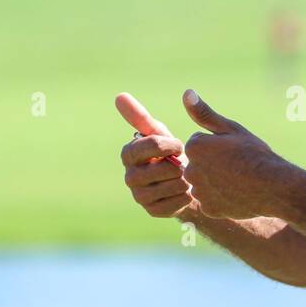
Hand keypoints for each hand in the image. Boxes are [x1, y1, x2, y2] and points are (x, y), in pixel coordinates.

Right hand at [116, 92, 196, 218]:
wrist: (182, 182)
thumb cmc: (168, 152)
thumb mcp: (157, 133)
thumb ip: (140, 116)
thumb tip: (119, 95)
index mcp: (128, 154)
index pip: (152, 144)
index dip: (171, 145)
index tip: (180, 146)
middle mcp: (129, 176)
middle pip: (163, 168)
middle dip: (178, 165)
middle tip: (183, 165)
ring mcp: (139, 196)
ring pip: (171, 186)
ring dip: (184, 180)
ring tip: (185, 177)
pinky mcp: (152, 211)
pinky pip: (175, 203)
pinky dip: (185, 196)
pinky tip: (186, 191)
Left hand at [182, 89, 286, 219]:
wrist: (275, 186)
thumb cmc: (255, 154)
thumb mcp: (231, 129)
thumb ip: (204, 113)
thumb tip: (187, 92)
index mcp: (195, 146)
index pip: (198, 144)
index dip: (217, 146)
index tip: (232, 151)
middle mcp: (190, 169)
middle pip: (198, 164)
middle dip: (212, 164)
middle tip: (236, 166)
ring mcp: (199, 191)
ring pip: (203, 183)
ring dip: (215, 182)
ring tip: (238, 181)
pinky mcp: (208, 209)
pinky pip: (211, 201)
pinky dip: (221, 199)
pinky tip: (237, 195)